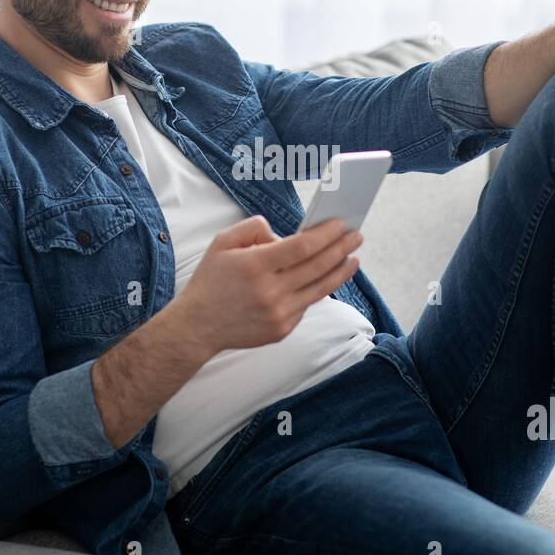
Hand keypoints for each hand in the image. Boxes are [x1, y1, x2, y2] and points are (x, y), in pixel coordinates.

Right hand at [173, 215, 361, 351]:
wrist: (198, 326)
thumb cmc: (211, 280)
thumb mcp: (222, 242)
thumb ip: (253, 228)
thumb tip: (283, 234)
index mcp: (255, 266)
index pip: (302, 247)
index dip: (325, 234)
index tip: (340, 224)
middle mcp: (270, 291)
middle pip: (317, 266)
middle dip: (341, 248)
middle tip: (356, 235)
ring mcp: (278, 314)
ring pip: (320, 289)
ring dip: (341, 271)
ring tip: (354, 257)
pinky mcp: (282, 330)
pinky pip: (306, 305)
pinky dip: (317, 290)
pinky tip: (324, 278)